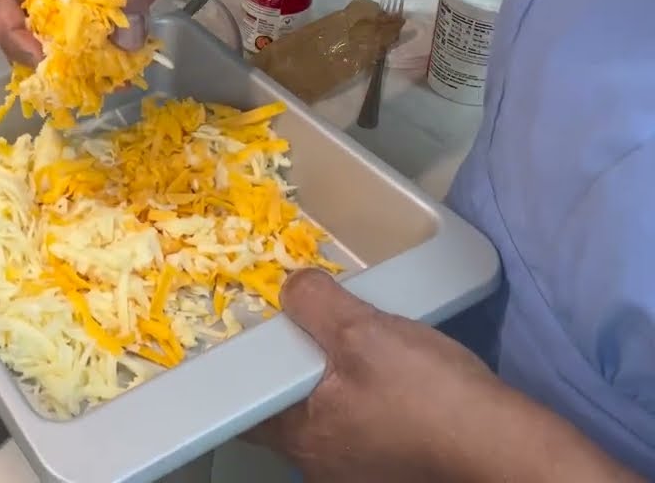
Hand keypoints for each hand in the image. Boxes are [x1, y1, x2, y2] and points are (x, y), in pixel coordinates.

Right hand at [0, 0, 199, 66]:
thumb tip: (125, 42)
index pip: (6, 2)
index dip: (11, 33)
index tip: (38, 54)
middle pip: (30, 33)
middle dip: (42, 60)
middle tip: (65, 80)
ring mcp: (85, 5)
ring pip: (66, 46)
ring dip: (77, 69)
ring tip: (97, 84)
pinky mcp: (113, 16)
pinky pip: (102, 46)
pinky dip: (109, 64)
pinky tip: (124, 75)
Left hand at [246, 269, 510, 481]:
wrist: (504, 444)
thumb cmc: (428, 394)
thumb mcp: (362, 331)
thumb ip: (316, 305)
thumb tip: (290, 288)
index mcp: (300, 438)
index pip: (249, 406)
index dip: (252, 372)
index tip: (262, 343)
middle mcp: (320, 465)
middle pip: (289, 414)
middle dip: (299, 378)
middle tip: (315, 340)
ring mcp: (359, 474)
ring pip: (330, 424)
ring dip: (338, 394)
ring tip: (358, 356)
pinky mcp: (395, 473)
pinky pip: (366, 436)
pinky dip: (372, 410)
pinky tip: (395, 388)